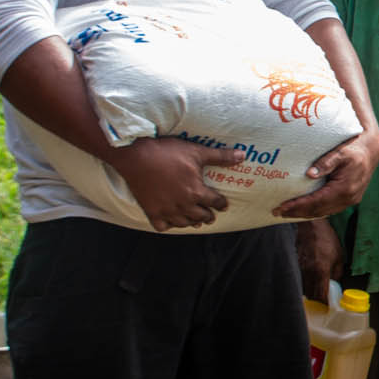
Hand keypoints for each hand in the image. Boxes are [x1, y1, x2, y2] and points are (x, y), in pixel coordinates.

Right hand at [113, 137, 242, 231]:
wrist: (135, 155)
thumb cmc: (167, 152)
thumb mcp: (197, 152)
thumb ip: (221, 157)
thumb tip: (243, 155)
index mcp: (196, 192)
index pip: (215, 202)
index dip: (221, 204)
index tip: (223, 205)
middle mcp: (183, 205)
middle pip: (202, 216)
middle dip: (208, 215)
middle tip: (211, 215)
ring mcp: (166, 210)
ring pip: (184, 223)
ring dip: (192, 222)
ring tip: (195, 221)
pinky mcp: (150, 211)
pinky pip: (163, 226)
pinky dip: (169, 225)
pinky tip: (171, 221)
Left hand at [276, 128, 378, 218]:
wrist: (371, 151)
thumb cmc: (354, 150)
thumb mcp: (340, 152)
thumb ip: (326, 163)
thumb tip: (309, 174)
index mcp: (345, 188)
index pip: (316, 201)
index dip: (297, 206)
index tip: (281, 207)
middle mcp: (348, 198)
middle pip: (318, 210)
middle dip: (297, 213)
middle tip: (277, 213)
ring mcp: (350, 201)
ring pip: (323, 212)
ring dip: (304, 214)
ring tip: (287, 213)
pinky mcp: (349, 200)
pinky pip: (329, 209)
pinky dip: (315, 211)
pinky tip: (304, 210)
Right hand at [294, 220, 340, 301]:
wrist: (310, 225)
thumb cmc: (326, 239)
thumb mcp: (339, 256)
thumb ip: (337, 273)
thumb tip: (335, 284)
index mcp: (321, 270)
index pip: (320, 294)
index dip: (323, 304)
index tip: (327, 308)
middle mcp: (308, 271)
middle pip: (309, 295)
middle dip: (315, 301)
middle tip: (321, 302)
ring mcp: (298, 268)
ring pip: (301, 288)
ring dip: (308, 292)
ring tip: (314, 292)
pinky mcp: (292, 264)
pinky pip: (296, 278)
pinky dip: (301, 283)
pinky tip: (306, 281)